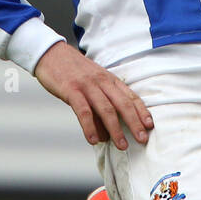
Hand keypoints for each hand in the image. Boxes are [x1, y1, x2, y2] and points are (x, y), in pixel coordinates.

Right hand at [34, 41, 153, 149]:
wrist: (51, 53)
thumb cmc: (73, 71)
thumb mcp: (92, 82)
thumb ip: (100, 104)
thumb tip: (106, 132)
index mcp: (110, 79)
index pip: (131, 96)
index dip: (142, 112)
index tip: (150, 126)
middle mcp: (102, 82)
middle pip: (123, 104)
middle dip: (135, 123)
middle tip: (142, 140)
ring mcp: (87, 86)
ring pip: (106, 110)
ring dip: (116, 130)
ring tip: (122, 146)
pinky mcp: (71, 90)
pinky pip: (84, 111)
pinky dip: (90, 127)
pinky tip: (94, 140)